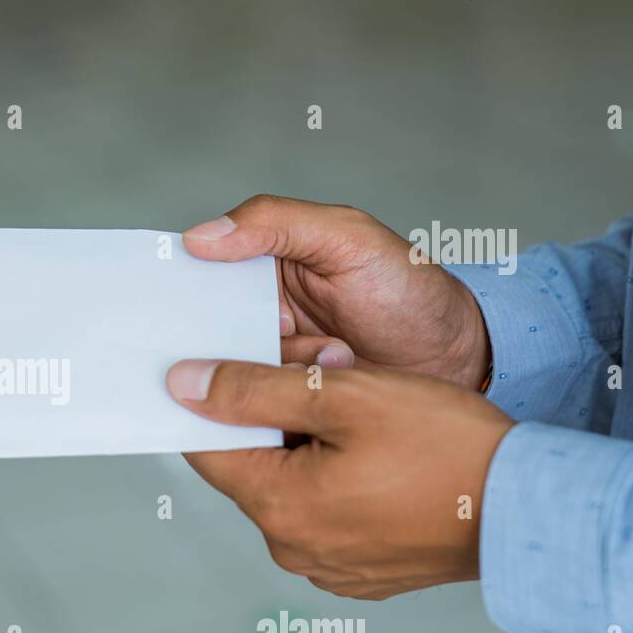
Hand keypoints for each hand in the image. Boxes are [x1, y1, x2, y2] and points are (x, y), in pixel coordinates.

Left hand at [166, 359, 513, 597]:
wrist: (531, 510)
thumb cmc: (446, 448)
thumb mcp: (342, 396)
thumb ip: (254, 390)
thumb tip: (183, 385)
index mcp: (277, 507)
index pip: (205, 449)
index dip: (212, 404)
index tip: (235, 371)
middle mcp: (291, 548)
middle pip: (251, 468)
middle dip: (276, 421)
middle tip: (328, 383)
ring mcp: (327, 568)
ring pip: (290, 490)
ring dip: (310, 452)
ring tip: (366, 422)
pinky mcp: (361, 574)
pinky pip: (326, 518)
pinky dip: (339, 485)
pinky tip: (382, 460)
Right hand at [182, 196, 490, 389]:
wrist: (455, 363)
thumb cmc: (410, 292)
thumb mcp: (347, 238)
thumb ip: (275, 222)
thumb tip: (200, 237)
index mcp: (259, 266)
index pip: (197, 272)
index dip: (179, 286)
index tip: (176, 303)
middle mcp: (254, 316)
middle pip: (201, 331)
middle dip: (227, 338)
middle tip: (279, 330)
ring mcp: (266, 364)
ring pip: (225, 374)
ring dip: (271, 368)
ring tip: (333, 353)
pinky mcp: (280, 406)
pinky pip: (249, 410)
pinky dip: (271, 405)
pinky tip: (313, 388)